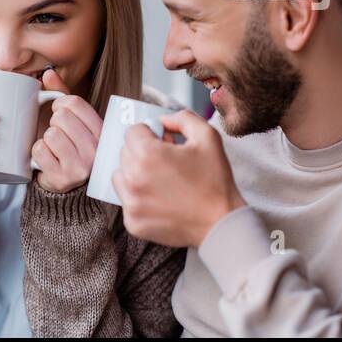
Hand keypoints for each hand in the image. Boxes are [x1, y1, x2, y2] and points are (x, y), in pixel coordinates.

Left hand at [31, 70, 101, 192]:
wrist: (62, 182)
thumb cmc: (66, 145)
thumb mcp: (69, 118)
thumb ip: (59, 93)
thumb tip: (47, 72)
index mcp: (101, 131)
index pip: (74, 102)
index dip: (59, 104)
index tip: (59, 113)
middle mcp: (96, 149)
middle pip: (61, 117)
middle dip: (52, 123)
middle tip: (57, 135)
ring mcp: (82, 165)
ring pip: (51, 134)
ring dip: (45, 139)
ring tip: (53, 148)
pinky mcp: (64, 178)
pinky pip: (40, 150)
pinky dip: (37, 152)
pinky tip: (46, 158)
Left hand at [112, 110, 246, 246]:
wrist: (221, 223)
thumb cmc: (215, 181)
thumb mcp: (207, 136)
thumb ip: (182, 118)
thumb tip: (162, 120)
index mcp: (147, 155)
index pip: (132, 132)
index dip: (150, 133)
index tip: (164, 143)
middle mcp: (133, 178)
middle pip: (125, 153)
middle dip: (144, 152)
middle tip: (168, 162)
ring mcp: (130, 203)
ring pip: (121, 176)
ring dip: (136, 173)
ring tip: (162, 180)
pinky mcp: (132, 222)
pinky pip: (126, 200)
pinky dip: (139, 197)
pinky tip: (161, 199)